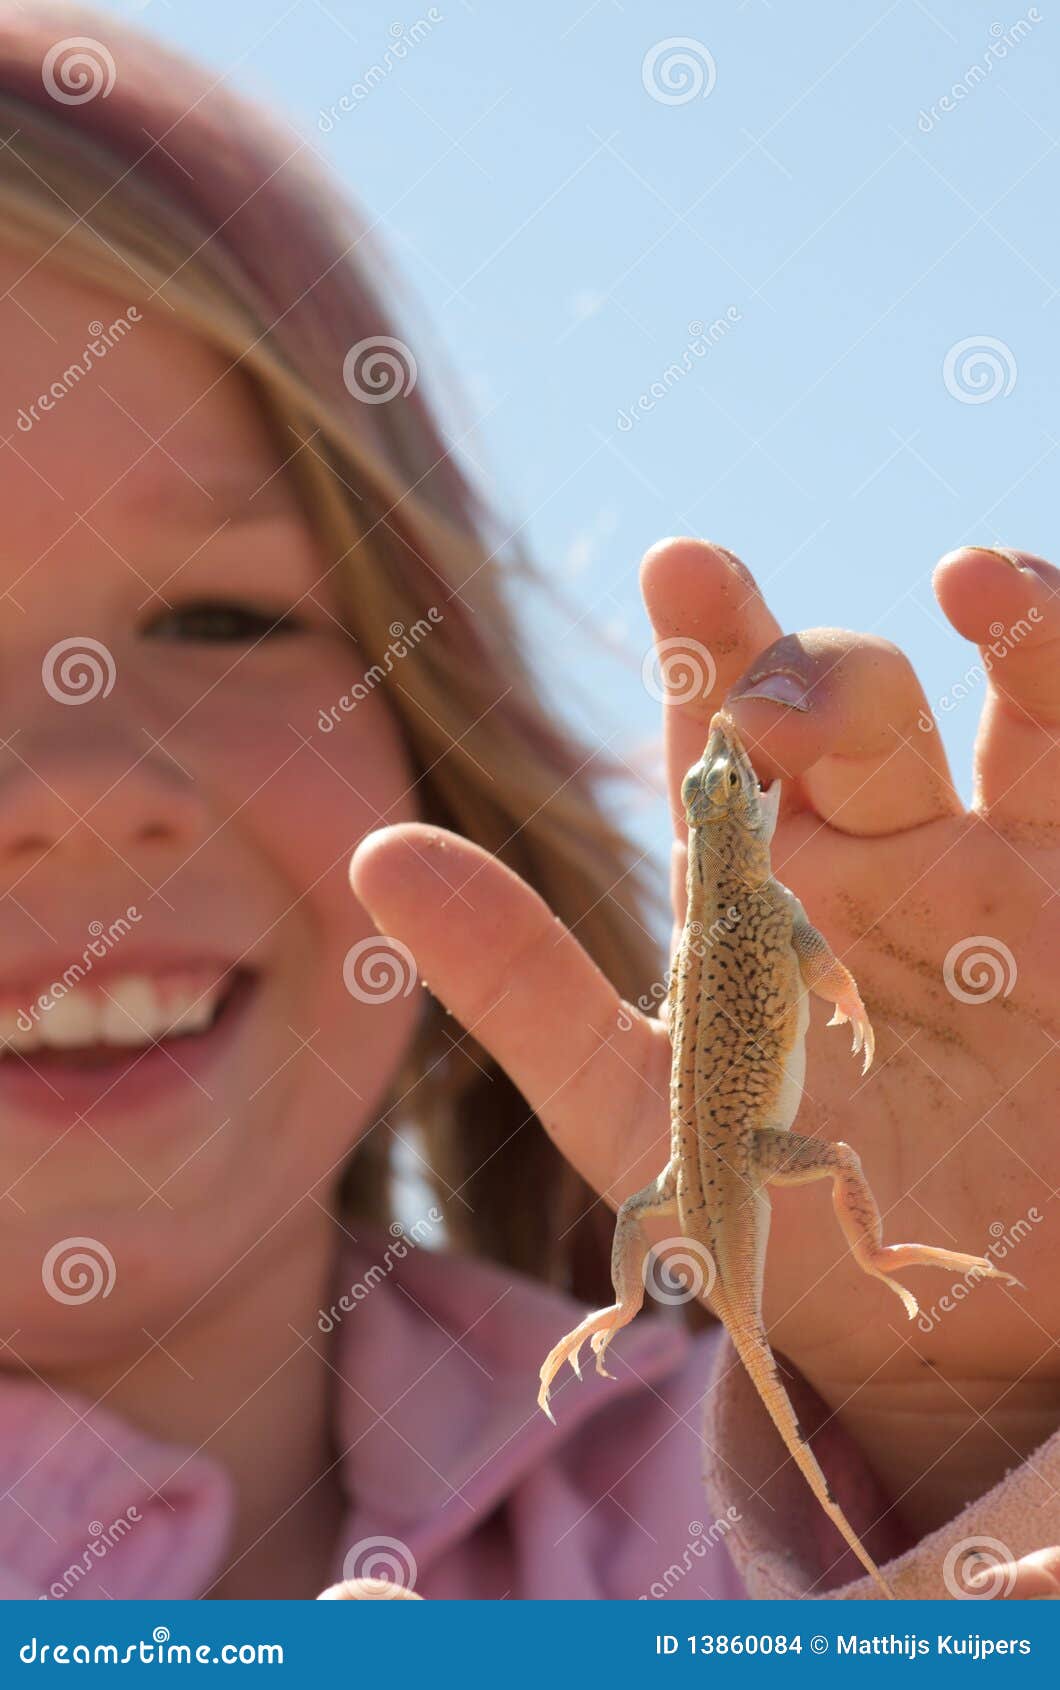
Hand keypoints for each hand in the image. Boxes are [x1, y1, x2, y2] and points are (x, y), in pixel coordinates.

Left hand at [350, 539, 1058, 1545]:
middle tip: (768, 715)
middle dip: (816, 680)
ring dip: (1013, 642)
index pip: (724, 738)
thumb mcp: (628, 1101)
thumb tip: (377, 850)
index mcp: (759, 884)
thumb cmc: (762, 1198)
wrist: (911, 1341)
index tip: (681, 568)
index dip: (709, 647)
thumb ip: (516, 979)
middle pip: (856, 715)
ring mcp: (999, 885)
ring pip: (1017, 723)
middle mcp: (879, 857)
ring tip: (979, 583)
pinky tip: (1039, 657)